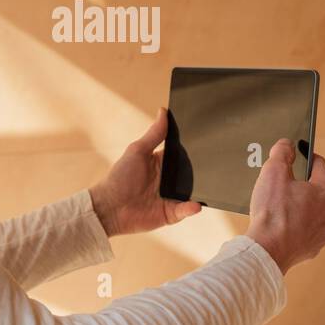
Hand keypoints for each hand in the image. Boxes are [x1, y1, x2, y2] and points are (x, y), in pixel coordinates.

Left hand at [89, 107, 200, 237]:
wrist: (109, 207)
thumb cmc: (119, 178)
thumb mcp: (137, 151)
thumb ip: (153, 134)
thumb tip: (163, 111)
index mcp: (161, 162)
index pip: (181, 153)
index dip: (192, 147)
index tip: (206, 138)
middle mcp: (168, 179)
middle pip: (191, 172)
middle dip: (202, 169)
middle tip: (214, 163)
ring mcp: (171, 196)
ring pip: (192, 191)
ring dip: (200, 189)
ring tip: (210, 185)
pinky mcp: (171, 213)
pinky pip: (185, 210)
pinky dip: (192, 208)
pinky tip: (196, 204)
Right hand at [247, 138, 324, 274]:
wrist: (267, 250)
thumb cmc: (273, 212)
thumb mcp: (273, 171)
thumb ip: (282, 152)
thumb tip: (287, 145)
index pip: (319, 164)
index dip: (305, 154)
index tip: (295, 151)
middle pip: (317, 189)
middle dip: (301, 184)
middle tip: (282, 182)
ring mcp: (323, 233)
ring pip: (312, 212)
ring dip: (300, 206)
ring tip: (279, 206)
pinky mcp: (312, 248)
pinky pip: (305, 230)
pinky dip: (295, 226)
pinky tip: (280, 225)